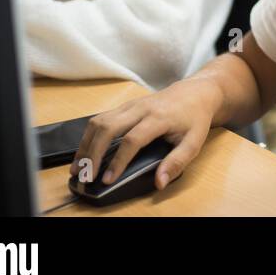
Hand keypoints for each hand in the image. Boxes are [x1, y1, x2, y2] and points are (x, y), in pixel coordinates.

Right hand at [73, 78, 219, 190]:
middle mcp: (141, 108)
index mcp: (159, 117)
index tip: (107, 179)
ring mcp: (131, 104)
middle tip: (85, 174)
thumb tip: (160, 182)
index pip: (132, 139)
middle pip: (108, 127)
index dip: (118, 160)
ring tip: (79, 166)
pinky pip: (101, 118)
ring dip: (86, 143)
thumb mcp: (194, 142)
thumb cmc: (195, 118)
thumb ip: (177, 162)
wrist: (197, 92)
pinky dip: (90, 135)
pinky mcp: (126, 105)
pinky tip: (86, 151)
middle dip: (93, 152)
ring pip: (100, 120)